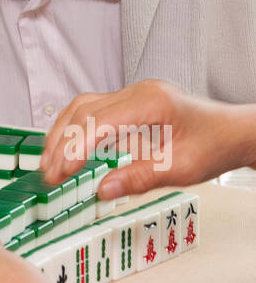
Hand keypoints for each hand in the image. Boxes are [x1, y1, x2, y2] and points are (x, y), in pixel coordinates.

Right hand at [40, 79, 255, 198]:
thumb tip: (102, 190)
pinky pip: (94, 108)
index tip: (59, 173)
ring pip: (84, 105)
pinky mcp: (132, 101)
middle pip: (84, 110)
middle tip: (48, 174)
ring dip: (63, 133)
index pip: (99, 122)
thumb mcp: (180, 169)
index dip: (74, 148)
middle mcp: (138, 92)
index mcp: (151, 103)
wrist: (233, 132)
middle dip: (62, 143)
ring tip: (50, 162)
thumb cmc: (214, 146)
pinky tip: (69, 147)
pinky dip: (76, 127)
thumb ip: (138, 178)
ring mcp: (134, 93)